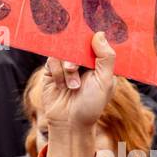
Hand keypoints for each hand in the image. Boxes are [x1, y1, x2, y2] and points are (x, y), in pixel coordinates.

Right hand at [41, 32, 115, 156]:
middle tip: (75, 68)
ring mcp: (66, 64)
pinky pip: (51, 60)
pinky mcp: (51, 70)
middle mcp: (82, 61)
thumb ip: (106, 57)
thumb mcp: (105, 81)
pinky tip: (61, 85)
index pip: (95, 41)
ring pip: (63, 52)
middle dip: (76, 56)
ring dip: (67, 69)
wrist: (69, 123)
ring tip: (72, 86)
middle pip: (77, 42)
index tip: (89, 32)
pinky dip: (56, 72)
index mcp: (98, 62)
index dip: (92, 36)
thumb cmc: (91, 105)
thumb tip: (99, 34)